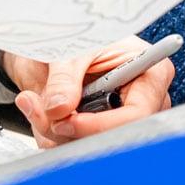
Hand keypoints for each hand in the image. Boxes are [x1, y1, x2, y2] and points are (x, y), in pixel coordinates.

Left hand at [0, 37, 173, 147]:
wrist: (52, 42)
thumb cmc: (75, 35)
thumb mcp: (70, 49)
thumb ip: (64, 79)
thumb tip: (60, 110)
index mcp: (149, 72)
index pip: (138, 114)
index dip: (102, 124)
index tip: (68, 120)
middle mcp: (139, 101)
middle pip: (114, 136)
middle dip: (72, 130)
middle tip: (41, 109)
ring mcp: (118, 119)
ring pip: (91, 146)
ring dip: (55, 132)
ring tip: (34, 102)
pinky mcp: (95, 133)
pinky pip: (76, 148)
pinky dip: (51, 136)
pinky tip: (39, 113)